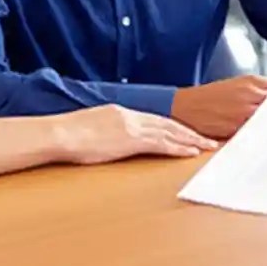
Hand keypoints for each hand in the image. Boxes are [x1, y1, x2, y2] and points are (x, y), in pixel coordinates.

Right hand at [55, 105, 218, 164]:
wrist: (59, 133)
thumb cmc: (67, 135)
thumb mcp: (91, 127)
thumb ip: (105, 129)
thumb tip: (109, 136)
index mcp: (120, 113)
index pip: (154, 119)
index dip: (173, 126)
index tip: (187, 132)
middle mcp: (130, 116)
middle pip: (168, 123)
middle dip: (189, 132)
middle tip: (207, 139)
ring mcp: (132, 127)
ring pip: (170, 132)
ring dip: (190, 140)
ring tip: (207, 146)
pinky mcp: (131, 140)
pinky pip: (162, 144)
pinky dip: (179, 148)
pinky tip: (190, 152)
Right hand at [171, 75, 266, 138]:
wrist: (186, 107)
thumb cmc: (212, 97)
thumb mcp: (237, 85)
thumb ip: (259, 89)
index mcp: (252, 82)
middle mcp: (250, 94)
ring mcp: (243, 111)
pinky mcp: (236, 127)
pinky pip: (256, 133)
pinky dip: (262, 136)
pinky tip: (266, 140)